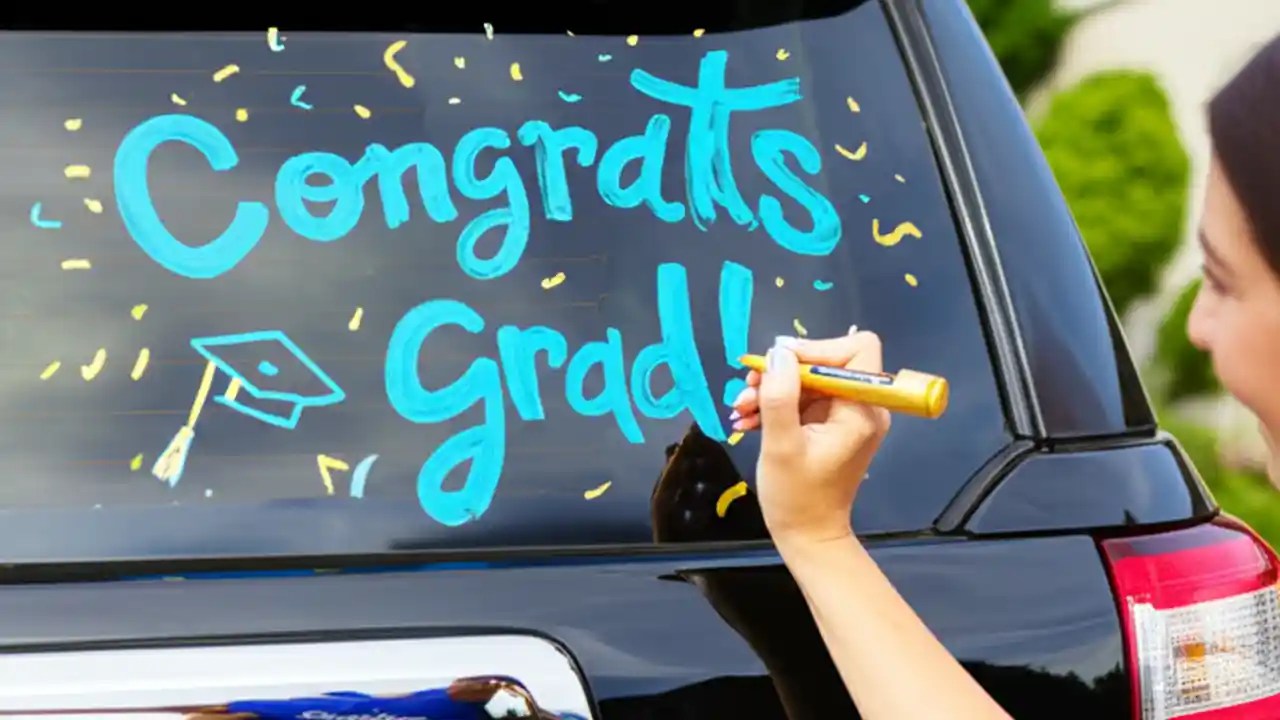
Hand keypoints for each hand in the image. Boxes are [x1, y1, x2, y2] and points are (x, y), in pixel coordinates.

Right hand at [730, 329, 890, 548]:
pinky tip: (748, 419)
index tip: (780, 364)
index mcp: (861, 410)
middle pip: (825, 363)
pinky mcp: (828, 425)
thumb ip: (780, 396)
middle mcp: (860, 407)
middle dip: (783, 372)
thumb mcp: (781, 445)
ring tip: (741, 409)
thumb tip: (778, 352)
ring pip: (808, 380)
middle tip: (748, 388)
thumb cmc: (797, 497)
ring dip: (772, 389)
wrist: (807, 536)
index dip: (817, 348)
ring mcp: (844, 416)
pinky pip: (802, 399)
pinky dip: (775, 404)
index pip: (856, 350)